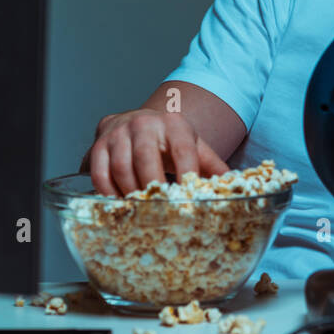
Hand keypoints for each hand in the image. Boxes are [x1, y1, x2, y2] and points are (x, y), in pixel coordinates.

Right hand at [79, 109, 228, 196]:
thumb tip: (235, 188)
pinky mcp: (98, 145)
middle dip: (153, 187)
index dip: (187, 174)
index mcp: (174, 124)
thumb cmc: (171, 142)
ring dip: (130, 194)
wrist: (140, 121)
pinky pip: (100, 173)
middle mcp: (144, 123)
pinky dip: (108, 193)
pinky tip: (119, 206)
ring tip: (141, 212)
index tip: (189, 200)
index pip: (183, 149)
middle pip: (146, 157)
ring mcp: (118, 133)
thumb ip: (213, 166)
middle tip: (160, 211)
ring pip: (121, 167)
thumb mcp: (194, 147)